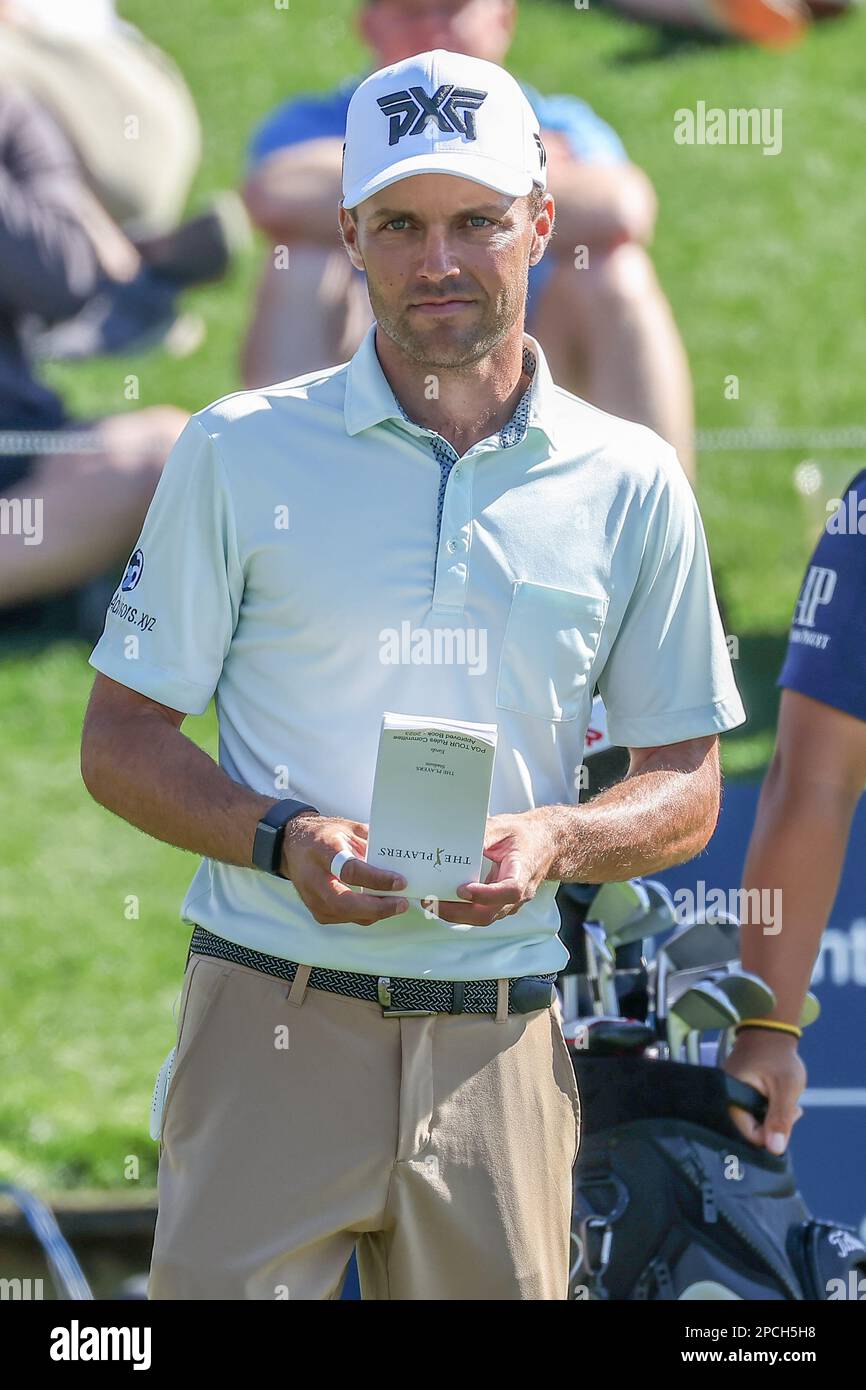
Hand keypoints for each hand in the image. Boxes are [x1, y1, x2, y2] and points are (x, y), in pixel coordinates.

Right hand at [280, 814, 409, 924]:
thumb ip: (371, 844)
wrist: (293, 848)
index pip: (350, 871)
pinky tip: (380, 906)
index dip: (376, 879)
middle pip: (345, 903)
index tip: (400, 881)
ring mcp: (313, 899)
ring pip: (348, 914)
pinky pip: (346, 918)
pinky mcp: (317, 912)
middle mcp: (314, 879)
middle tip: (401, 903)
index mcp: (323, 852)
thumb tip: (398, 860)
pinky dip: (366, 914)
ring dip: (376, 912)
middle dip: (377, 907)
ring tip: (397, 904)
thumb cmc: (323, 836)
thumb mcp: (348, 829)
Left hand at [429, 810, 553, 926]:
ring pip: (483, 917)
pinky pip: (481, 913)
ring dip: (456, 914)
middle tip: (433, 903)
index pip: (509, 891)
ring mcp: (510, 903)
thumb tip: (459, 842)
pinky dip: (461, 911)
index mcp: (523, 872)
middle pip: (490, 913)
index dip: (486, 894)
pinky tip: (444, 902)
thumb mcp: (504, 827)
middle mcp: (518, 894)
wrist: (545, 844)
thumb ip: (484, 834)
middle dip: (458, 912)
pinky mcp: (500, 904)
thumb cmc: (526, 835)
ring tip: (432, 903)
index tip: (463, 889)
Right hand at [723, 1029, 805, 1153]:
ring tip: (787, 1101)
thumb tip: (775, 1150)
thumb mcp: (786, 1087)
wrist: (771, 1032)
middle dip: (773, 1124)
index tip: (791, 1115)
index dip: (772, 1133)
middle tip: (792, 1108)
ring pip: (752, 1121)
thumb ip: (780, 1118)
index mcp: (731, 1096)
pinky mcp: (736, 1092)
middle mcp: (724, 1097)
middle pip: (750, 1129)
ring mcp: (729, 1094)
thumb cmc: (778, 1058)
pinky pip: (750, 1110)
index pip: (749, 1134)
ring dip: (771, 1116)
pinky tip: (777, 1098)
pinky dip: (766, 1108)